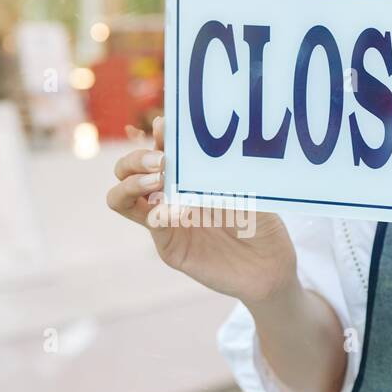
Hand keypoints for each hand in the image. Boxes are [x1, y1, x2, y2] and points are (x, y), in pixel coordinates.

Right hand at [106, 116, 297, 305]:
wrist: (271, 263)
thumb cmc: (259, 220)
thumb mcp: (241, 187)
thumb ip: (214, 170)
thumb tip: (192, 149)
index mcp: (183, 176)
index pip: (156, 149)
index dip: (157, 137)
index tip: (166, 127)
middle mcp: (168, 196)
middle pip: (126, 170)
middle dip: (136, 159)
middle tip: (161, 162)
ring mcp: (165, 222)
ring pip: (120, 198)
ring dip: (131, 184)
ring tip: (157, 181)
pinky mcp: (169, 247)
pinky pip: (150, 225)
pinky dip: (156, 214)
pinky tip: (174, 210)